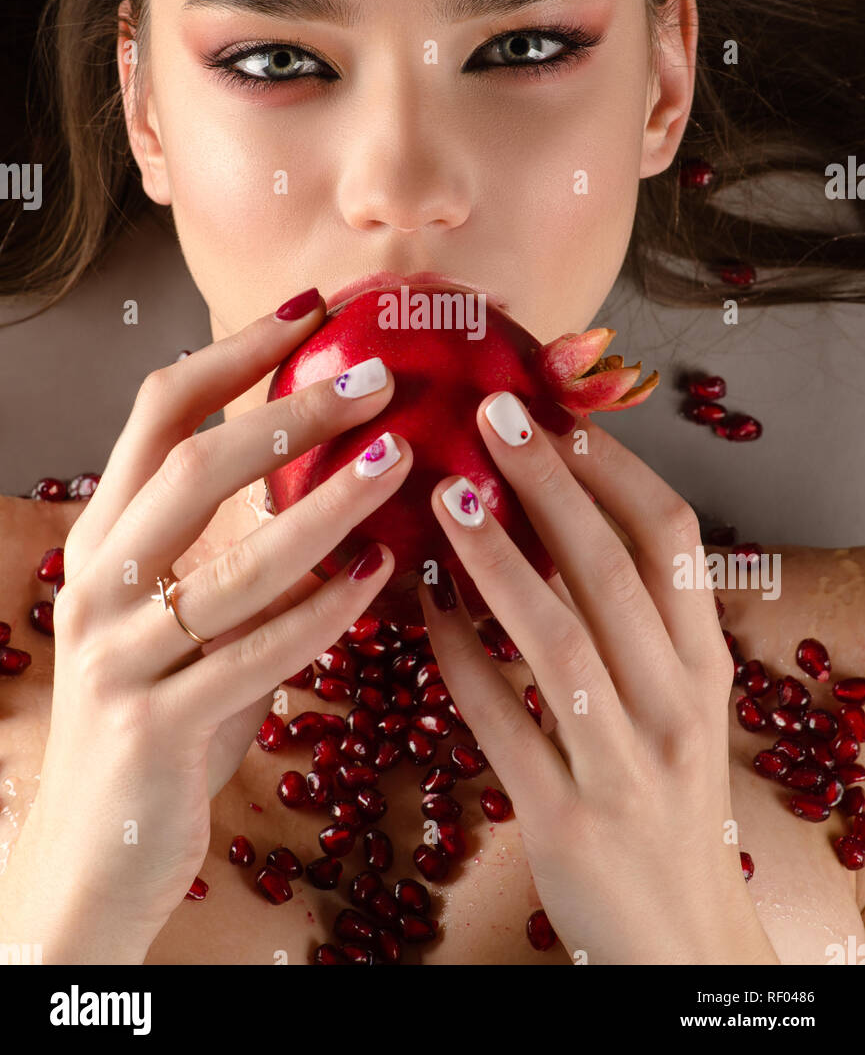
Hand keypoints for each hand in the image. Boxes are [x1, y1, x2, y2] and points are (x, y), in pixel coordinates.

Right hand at [21, 296, 412, 950]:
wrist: (94, 851)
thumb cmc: (160, 715)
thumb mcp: (184, 616)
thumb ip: (238, 550)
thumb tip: (340, 471)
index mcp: (105, 537)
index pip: (158, 412)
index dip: (233, 353)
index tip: (309, 310)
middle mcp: (100, 582)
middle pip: (194, 466)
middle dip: (291, 413)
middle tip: (378, 379)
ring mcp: (117, 655)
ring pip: (234, 563)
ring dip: (327, 506)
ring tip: (400, 461)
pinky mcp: (152, 726)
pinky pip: (253, 655)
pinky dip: (323, 612)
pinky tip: (382, 576)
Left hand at [417, 391, 779, 965]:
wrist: (679, 938)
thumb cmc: (662, 800)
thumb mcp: (672, 707)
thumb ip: (629, 626)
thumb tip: (550, 520)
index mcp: (703, 668)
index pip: (674, 544)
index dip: (618, 472)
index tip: (562, 418)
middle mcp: (675, 708)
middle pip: (612, 574)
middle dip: (553, 488)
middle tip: (494, 419)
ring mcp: (624, 767)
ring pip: (559, 641)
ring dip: (500, 561)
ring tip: (448, 496)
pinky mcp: (566, 819)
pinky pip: (503, 724)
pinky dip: (462, 657)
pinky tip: (422, 607)